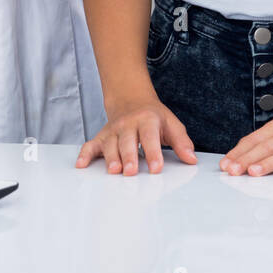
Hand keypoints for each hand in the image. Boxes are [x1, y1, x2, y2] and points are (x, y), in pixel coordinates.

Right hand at [74, 95, 196, 173]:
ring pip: (110, 144)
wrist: (130, 100)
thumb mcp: (171, 123)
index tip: (156, 168)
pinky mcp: (101, 137)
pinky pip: (90, 145)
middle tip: (132, 172)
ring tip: (114, 171)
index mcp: (147, 120)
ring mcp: (113, 131)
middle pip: (128, 141)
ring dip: (110, 158)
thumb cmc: (153, 117)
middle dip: (129, 156)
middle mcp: (128, 124)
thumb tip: (191, 159)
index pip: (150, 137)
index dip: (153, 153)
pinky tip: (81, 165)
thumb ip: (182, 142)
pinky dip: (85, 154)